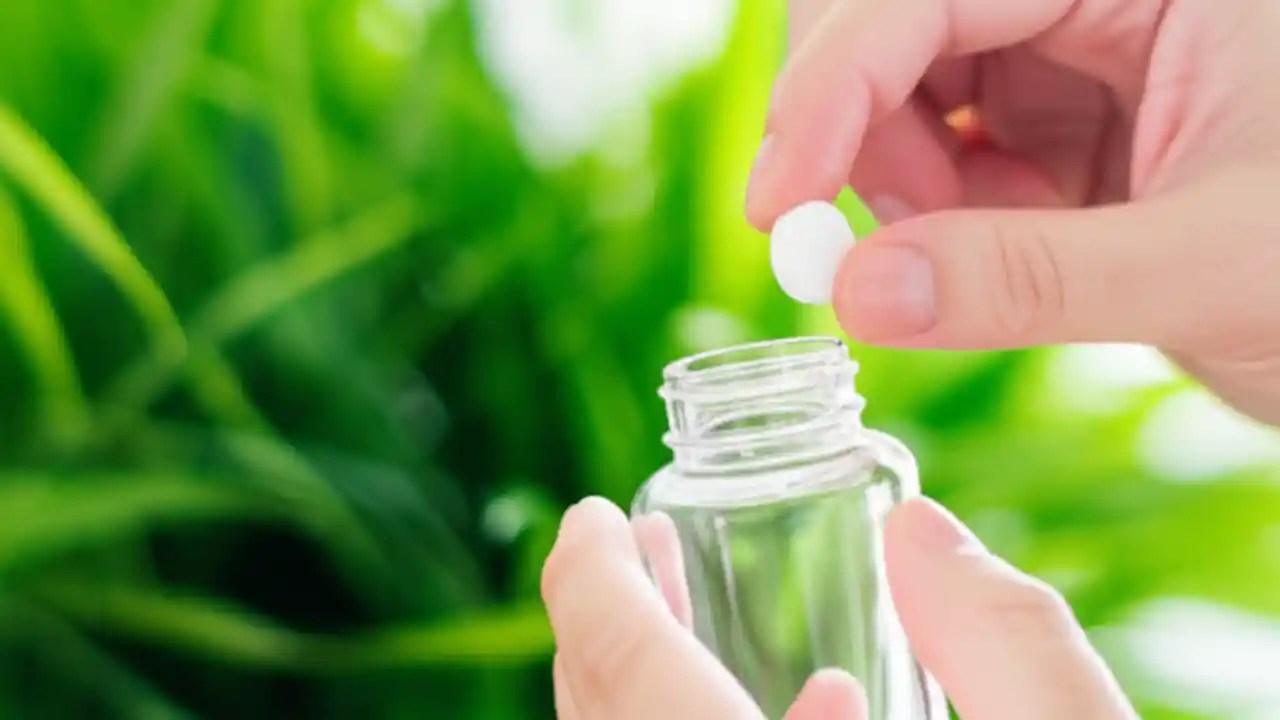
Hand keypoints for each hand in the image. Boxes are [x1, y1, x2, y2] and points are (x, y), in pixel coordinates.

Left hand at [542, 497, 1135, 718]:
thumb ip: (1014, 643)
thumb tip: (921, 528)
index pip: (628, 673)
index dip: (588, 585)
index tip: (589, 514)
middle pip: (607, 714)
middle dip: (604, 617)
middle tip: (623, 539)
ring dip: (638, 671)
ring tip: (666, 594)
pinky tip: (784, 700)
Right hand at [747, 0, 1279, 424]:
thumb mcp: (1216, 265)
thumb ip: (1032, 279)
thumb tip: (855, 294)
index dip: (834, 84)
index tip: (778, 201)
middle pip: (892, 19)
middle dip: (853, 131)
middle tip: (856, 240)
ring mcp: (1068, 52)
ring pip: (896, 87)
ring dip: (890, 181)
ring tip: (970, 255)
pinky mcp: (1048, 118)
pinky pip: (933, 147)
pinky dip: (923, 210)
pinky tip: (983, 249)